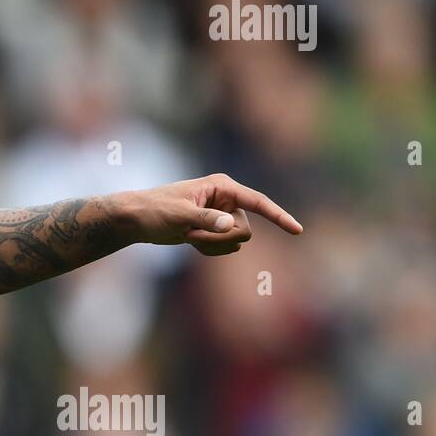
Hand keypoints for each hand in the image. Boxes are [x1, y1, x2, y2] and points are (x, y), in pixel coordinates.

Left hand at [114, 173, 303, 255]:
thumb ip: (207, 220)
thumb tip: (232, 225)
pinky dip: (209, 249)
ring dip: (212, 245)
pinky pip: (226, 248)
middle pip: (245, 231)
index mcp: (222, 186)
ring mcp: (222, 215)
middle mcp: (227, 199)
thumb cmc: (154, 211)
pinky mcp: (216, 228)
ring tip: (188, 234)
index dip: (279, 217)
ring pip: (236, 242)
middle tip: (191, 233)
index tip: (298, 230)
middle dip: (220, 239)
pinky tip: (190, 240)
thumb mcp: (179, 216)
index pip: (258, 202)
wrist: (136, 219)